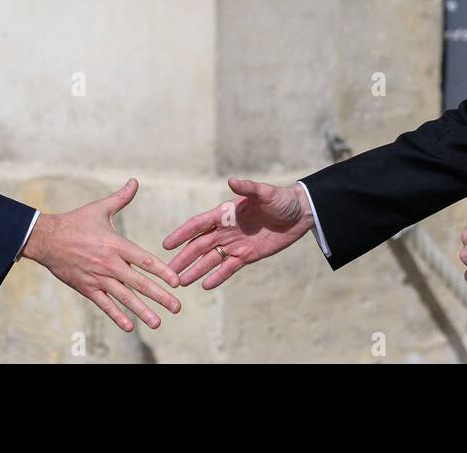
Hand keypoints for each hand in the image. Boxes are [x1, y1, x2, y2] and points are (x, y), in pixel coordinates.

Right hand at [21, 178, 181, 331]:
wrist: (46, 239)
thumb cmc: (75, 222)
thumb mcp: (99, 208)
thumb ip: (121, 198)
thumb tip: (135, 181)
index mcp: (116, 244)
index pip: (144, 260)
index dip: (162, 271)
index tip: (177, 282)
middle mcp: (109, 263)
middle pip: (139, 283)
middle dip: (160, 296)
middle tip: (177, 307)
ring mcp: (98, 278)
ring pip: (124, 297)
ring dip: (142, 311)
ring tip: (158, 323)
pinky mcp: (87, 288)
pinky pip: (105, 304)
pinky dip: (117, 315)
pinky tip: (130, 326)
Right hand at [163, 178, 314, 289]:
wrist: (300, 214)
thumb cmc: (281, 200)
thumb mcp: (266, 193)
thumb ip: (249, 188)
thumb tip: (232, 180)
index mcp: (225, 213)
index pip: (198, 224)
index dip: (182, 234)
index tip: (166, 244)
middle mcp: (226, 230)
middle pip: (200, 245)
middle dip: (184, 258)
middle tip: (168, 271)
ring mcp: (235, 244)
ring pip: (211, 259)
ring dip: (196, 269)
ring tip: (181, 282)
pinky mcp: (247, 256)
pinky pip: (229, 268)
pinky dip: (217, 276)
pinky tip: (205, 285)